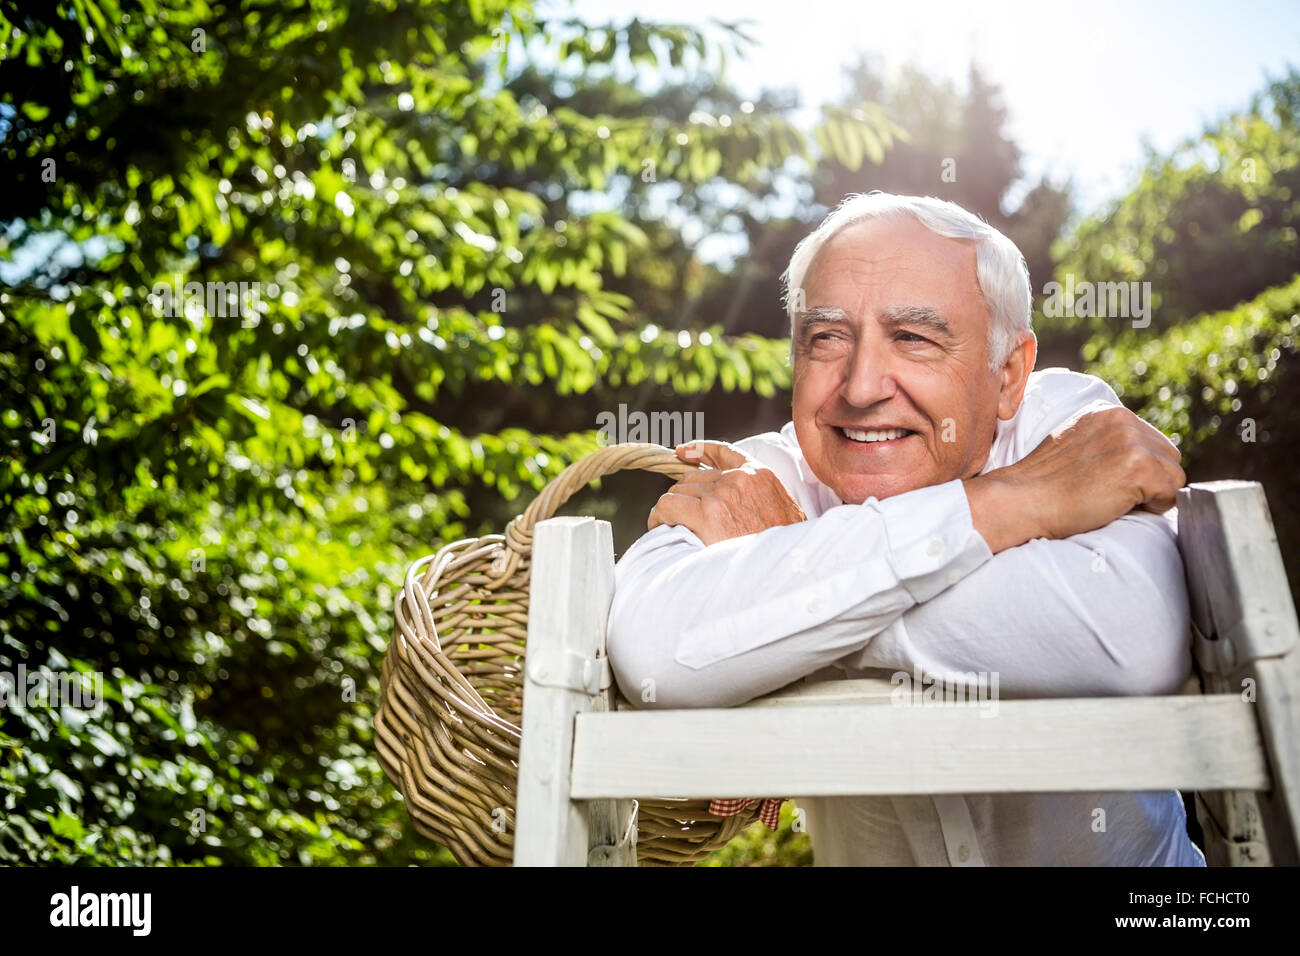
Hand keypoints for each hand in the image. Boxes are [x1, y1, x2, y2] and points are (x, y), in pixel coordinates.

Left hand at [647, 440, 807, 545]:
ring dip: (671, 509)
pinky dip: (659, 516)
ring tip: (671, 527)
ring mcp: (723, 495)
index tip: (683, 452)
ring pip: (678, 491)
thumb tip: (737, 506)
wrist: (782, 572)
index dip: (700, 450)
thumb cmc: (781, 550)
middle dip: (684, 497)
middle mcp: (740, 479)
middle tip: (680, 519)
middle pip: (694, 478)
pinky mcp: (707, 514)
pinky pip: (667, 505)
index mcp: (760, 475)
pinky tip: (661, 528)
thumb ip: (759, 499)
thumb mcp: (782, 514)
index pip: (725, 452)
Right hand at [964, 405, 1185, 552]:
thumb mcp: (1076, 445)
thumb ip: (1107, 442)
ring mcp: (1131, 442)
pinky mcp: (1138, 467)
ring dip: (1153, 494)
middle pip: (1169, 457)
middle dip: (1152, 480)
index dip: (1140, 469)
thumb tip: (1140, 458)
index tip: (1111, 483)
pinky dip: (1153, 508)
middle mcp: (1123, 421)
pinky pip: (1171, 494)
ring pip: (1174, 475)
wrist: (1021, 500)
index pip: (1153, 442)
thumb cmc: (1043, 485)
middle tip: (1115, 495)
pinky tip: (1120, 507)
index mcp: (1109, 413)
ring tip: (1115, 501)